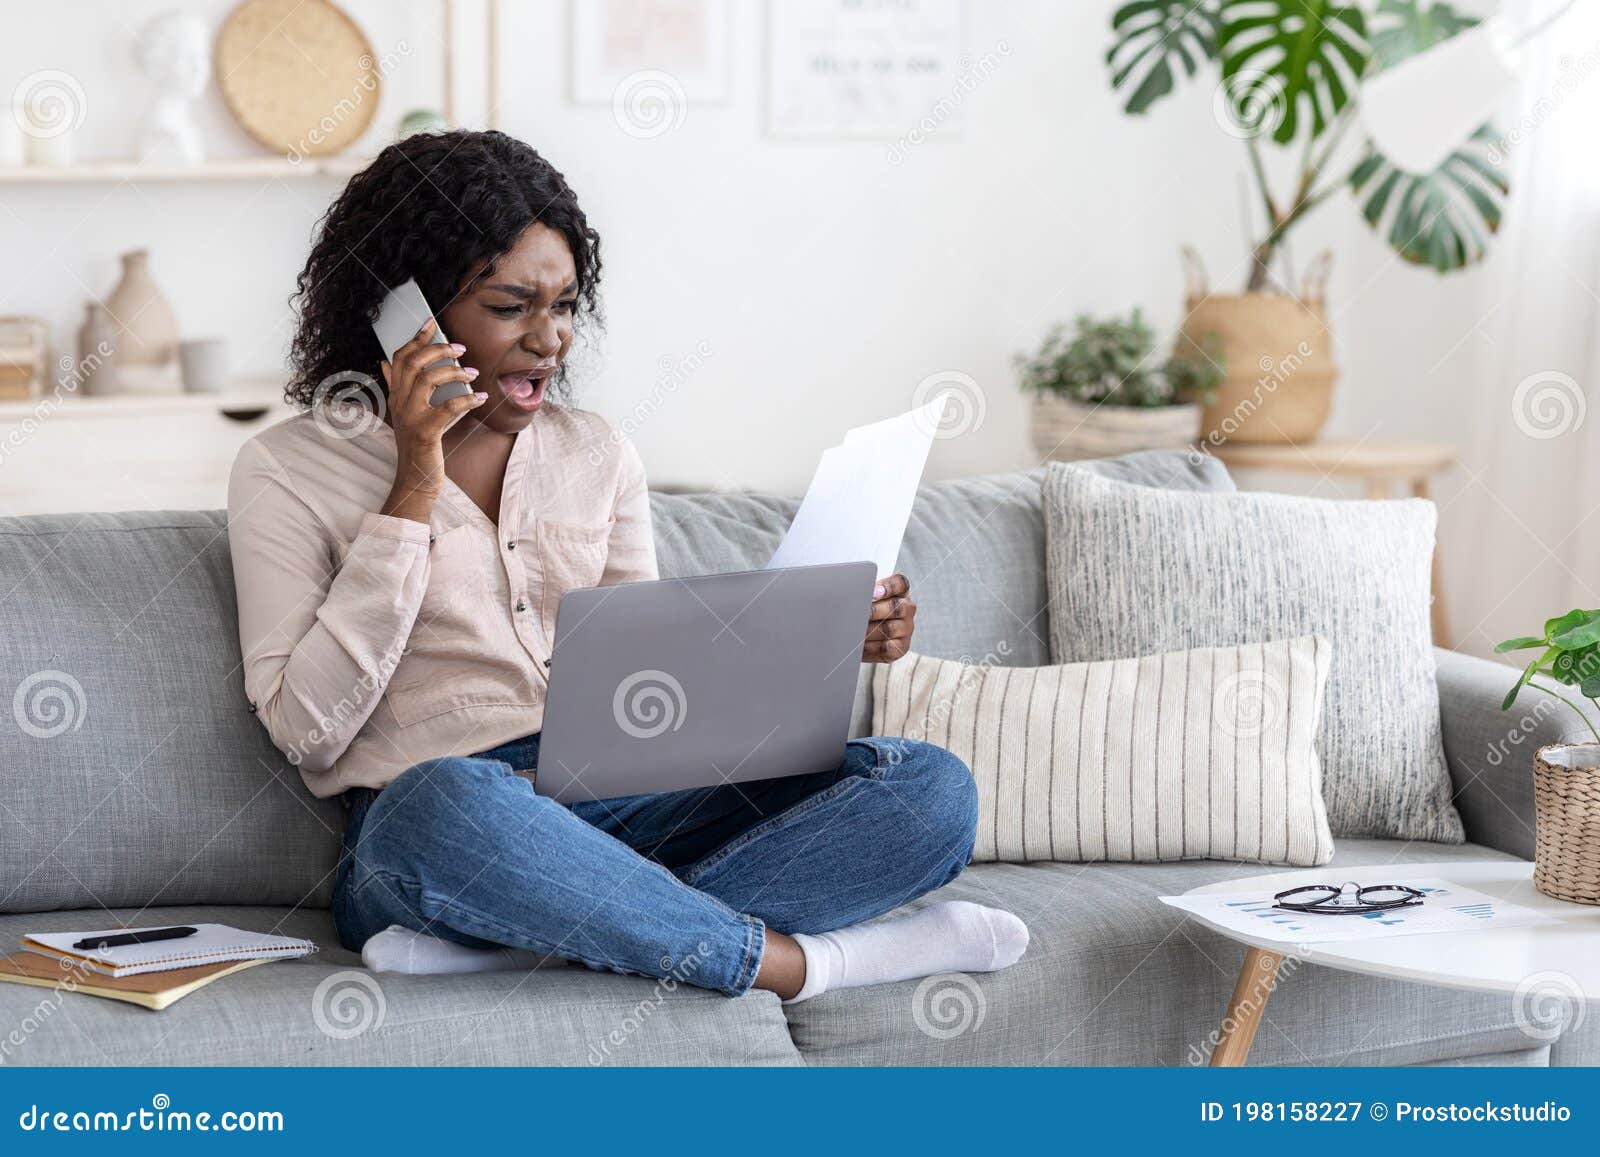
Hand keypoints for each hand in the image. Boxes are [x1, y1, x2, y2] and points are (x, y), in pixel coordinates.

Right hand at [379, 317, 484, 517]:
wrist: (415, 480)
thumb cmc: (418, 445)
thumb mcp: (406, 413)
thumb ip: (399, 387)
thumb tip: (385, 362)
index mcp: (396, 396)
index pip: (400, 358)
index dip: (415, 338)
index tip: (431, 323)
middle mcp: (399, 403)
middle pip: (413, 363)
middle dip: (438, 349)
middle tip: (460, 348)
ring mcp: (410, 417)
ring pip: (428, 379)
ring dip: (455, 372)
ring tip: (473, 374)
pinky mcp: (426, 432)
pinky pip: (448, 407)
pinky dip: (468, 399)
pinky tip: (481, 398)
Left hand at [863, 573, 915, 662]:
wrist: (865, 638)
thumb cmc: (863, 612)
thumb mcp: (863, 599)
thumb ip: (862, 594)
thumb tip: (851, 595)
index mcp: (899, 591)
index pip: (900, 584)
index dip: (888, 587)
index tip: (873, 592)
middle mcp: (906, 608)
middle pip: (895, 607)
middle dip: (874, 611)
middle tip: (857, 615)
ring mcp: (906, 628)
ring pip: (889, 629)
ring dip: (869, 631)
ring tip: (854, 631)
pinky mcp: (901, 646)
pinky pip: (888, 647)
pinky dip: (871, 647)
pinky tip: (860, 645)